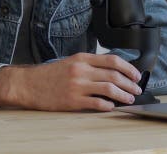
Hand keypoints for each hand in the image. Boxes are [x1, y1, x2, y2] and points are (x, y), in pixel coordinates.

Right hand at [0, 53, 141, 110]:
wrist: (29, 84)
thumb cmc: (50, 75)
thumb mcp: (71, 62)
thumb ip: (90, 65)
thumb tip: (112, 72)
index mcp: (82, 59)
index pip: (112, 60)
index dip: (128, 68)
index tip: (136, 74)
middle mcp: (81, 70)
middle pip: (114, 75)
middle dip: (129, 83)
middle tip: (137, 89)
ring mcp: (77, 86)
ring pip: (108, 89)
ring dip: (123, 95)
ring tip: (129, 99)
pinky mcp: (73, 101)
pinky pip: (96, 103)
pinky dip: (108, 105)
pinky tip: (112, 107)